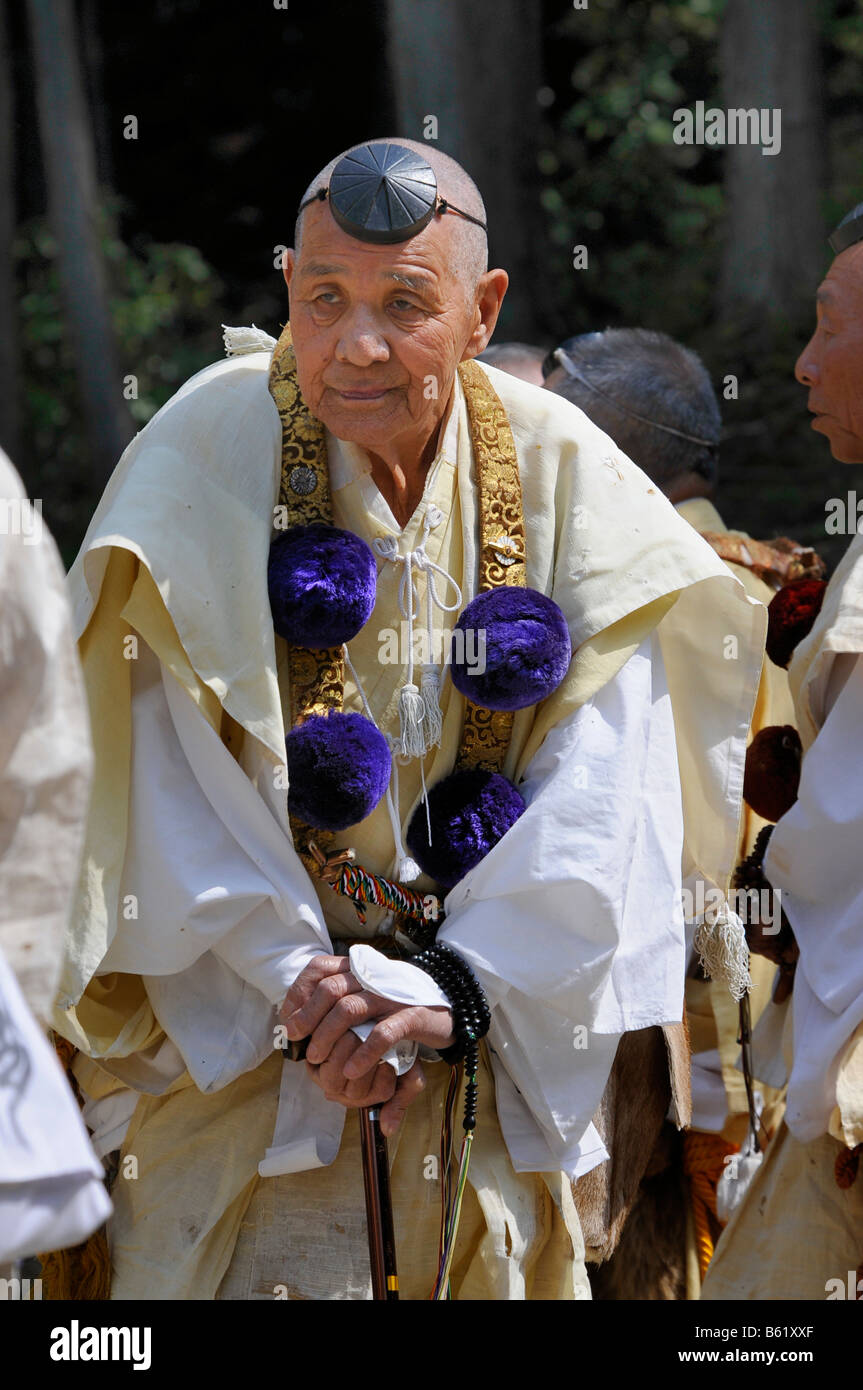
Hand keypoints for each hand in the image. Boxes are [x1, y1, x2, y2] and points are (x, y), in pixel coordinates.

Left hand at [278, 955, 454, 1134]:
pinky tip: (352, 1070)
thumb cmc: (399, 1007)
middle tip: (299, 1042)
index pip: (319, 969)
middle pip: (330, 989)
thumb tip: (298, 1029)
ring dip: (328, 1036)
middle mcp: (374, 978)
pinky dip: (364, 1053)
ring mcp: (393, 996)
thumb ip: (337, 1007)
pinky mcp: (413, 1015)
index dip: (298, 992)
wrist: (452, 1004)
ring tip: (318, 1060)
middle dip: (308, 1017)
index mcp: (360, 970)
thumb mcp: (368, 1002)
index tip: (288, 1020)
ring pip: (351, 1008)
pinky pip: (384, 1032)